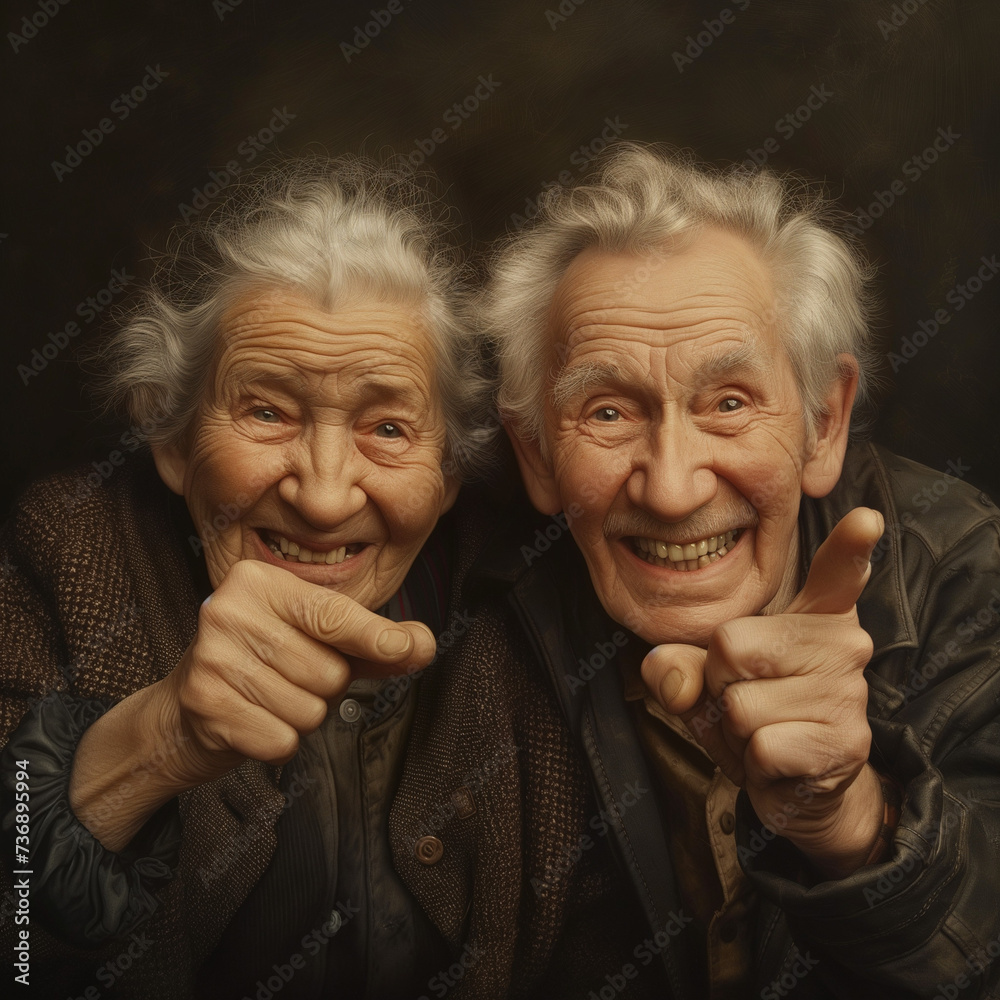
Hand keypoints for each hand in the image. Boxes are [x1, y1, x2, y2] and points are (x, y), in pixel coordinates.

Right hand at [157, 558, 435, 782]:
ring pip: (309, 710)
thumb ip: (373, 642)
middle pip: (328, 671)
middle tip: (288, 679)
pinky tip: (253, 723)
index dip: (375, 638)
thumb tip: (422, 645)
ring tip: (269, 699)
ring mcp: (211, 657)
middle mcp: (229, 610)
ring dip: (302, 717)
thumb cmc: (264, 665)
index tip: (405, 648)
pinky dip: (278, 743)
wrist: (184, 712)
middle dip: (324, 688)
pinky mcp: (204, 705)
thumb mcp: (318, 641)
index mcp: (258, 581)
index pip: (333, 615)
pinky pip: (281, 740)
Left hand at [641, 507, 884, 876]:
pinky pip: (759, 745)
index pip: (838, 573)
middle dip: (716, 684)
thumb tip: (674, 680)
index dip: (850, 546)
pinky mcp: (843, 742)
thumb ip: (676, 667)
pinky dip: (752, 763)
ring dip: (734, 730)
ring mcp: (848, 693)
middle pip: (729, 645)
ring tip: (764, 733)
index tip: (865, 519)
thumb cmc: (752, 716)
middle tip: (747, 703)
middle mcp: (843, 645)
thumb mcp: (705, 683)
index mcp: (815, 617)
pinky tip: (778, 763)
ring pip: (739, 704)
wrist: (799, 789)